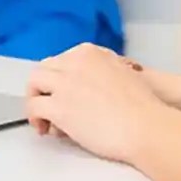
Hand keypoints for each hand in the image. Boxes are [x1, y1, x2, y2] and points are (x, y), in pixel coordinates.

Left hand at [25, 43, 168, 163]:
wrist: (146, 126)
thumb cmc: (142, 107)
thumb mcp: (123, 73)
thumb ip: (102, 72)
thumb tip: (90, 88)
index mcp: (90, 53)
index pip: (61, 60)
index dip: (59, 79)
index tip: (61, 92)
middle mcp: (74, 62)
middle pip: (44, 69)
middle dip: (43, 88)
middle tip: (48, 105)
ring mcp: (64, 84)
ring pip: (34, 84)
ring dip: (35, 99)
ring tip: (43, 118)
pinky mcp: (58, 107)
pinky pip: (34, 107)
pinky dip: (35, 118)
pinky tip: (45, 128)